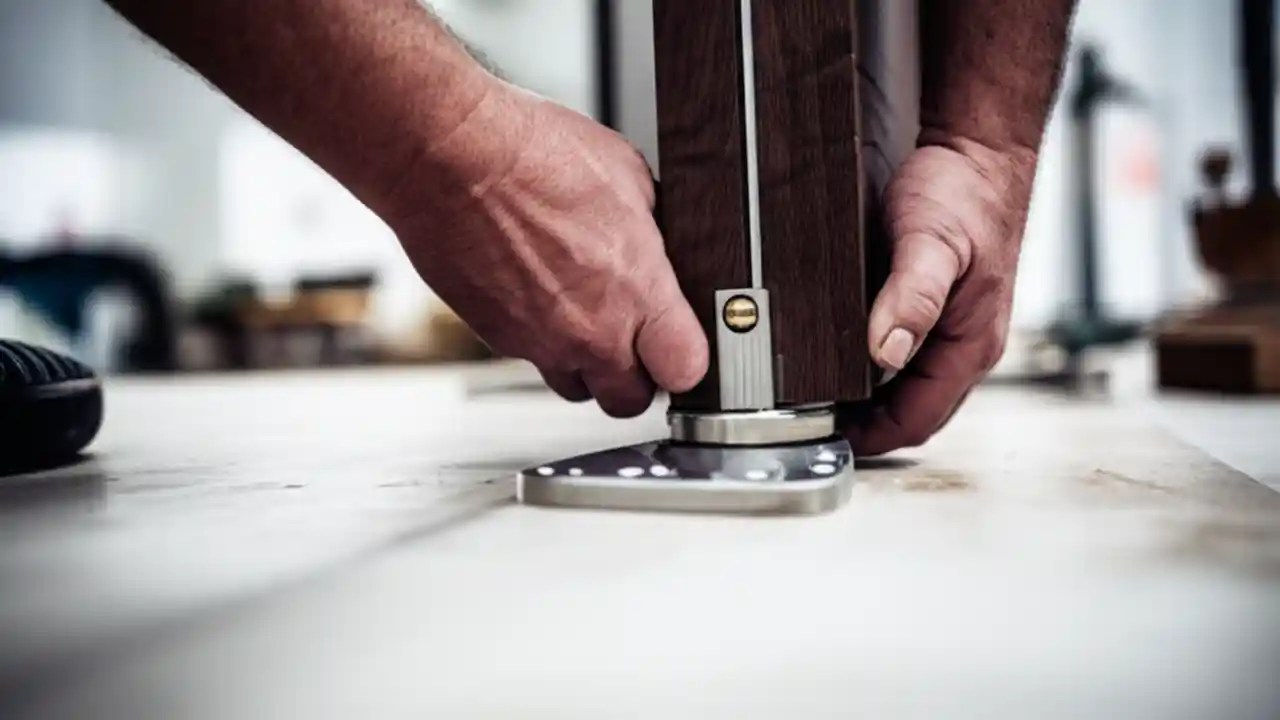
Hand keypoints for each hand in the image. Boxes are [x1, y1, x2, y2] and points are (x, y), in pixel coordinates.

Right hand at [387, 80, 708, 416]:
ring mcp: (542, 341)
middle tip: (633, 343)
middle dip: (635, 378)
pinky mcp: (499, 339)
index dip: (686, 362)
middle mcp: (592, 328)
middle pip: (630, 401)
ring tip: (580, 317)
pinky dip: (540, 339)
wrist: (450, 158)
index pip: (685, 369)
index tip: (679, 346)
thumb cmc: (532, 153)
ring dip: (585, 365)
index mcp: (638, 288)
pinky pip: (532, 358)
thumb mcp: (627, 175)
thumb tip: (657, 245)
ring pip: (577, 388)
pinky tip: (536, 293)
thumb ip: (651, 230)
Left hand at [843, 135, 1036, 454]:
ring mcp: (952, 328)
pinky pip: (903, 352)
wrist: (979, 149)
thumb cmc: (965, 192)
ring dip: (865, 396)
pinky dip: (869, 364)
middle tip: (806, 415)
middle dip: (865, 424)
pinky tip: (835, 350)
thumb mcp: (932, 244)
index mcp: (971, 346)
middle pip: (912, 411)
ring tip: (813, 389)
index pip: (918, 421)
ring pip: (906, 385)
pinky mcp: (936, 307)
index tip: (823, 434)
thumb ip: (912, 298)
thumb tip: (886, 353)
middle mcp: (965, 345)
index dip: (871, 438)